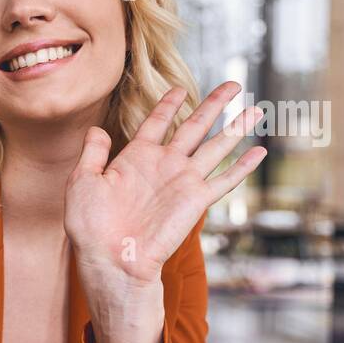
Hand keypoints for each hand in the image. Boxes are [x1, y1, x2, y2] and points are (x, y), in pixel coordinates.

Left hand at [64, 81, 265, 283]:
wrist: (110, 257)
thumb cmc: (90, 226)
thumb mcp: (83, 181)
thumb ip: (92, 153)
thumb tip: (96, 129)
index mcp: (135, 157)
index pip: (157, 123)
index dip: (169, 105)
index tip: (180, 89)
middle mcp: (163, 165)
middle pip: (195, 126)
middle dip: (214, 105)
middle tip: (234, 85)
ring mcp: (182, 181)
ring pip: (216, 146)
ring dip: (237, 127)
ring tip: (257, 108)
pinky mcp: (196, 199)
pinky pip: (224, 180)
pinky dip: (243, 167)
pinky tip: (260, 152)